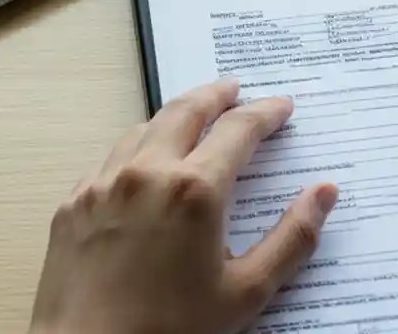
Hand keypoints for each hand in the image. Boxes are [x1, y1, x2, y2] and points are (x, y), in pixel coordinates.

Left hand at [29, 79, 338, 333]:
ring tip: (192, 117)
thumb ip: (293, 238)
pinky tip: (143, 162)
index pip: (239, 130)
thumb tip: (325, 193)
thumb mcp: (246, 292)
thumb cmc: (169, 332)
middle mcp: (147, 173)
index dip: (265, 113)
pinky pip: (109, 159)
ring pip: (144, 128)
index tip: (282, 107)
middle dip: (217, 94)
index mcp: (196, 190)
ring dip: (175, 115)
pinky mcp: (73, 203)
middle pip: (187, 109)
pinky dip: (136, 148)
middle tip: (235, 88)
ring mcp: (103, 184)